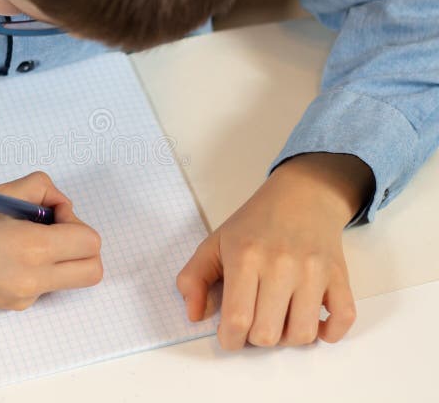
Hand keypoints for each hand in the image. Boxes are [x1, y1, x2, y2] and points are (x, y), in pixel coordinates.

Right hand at [0, 172, 102, 309]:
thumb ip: (39, 191)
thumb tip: (56, 201)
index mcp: (31, 249)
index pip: (90, 242)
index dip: (75, 220)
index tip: (51, 210)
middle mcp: (31, 280)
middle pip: (91, 271)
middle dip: (81, 245)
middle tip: (51, 226)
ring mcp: (21, 298)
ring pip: (67, 279)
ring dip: (58, 256)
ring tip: (20, 236)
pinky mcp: (8, 306)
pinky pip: (42, 286)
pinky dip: (37, 267)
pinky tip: (4, 251)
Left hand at [176, 153, 373, 348]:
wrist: (302, 196)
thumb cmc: (253, 224)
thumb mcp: (213, 243)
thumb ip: (193, 279)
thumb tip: (195, 315)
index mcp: (245, 257)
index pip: (237, 319)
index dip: (229, 339)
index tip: (228, 335)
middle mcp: (281, 265)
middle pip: (268, 334)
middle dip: (255, 339)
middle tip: (254, 322)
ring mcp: (314, 271)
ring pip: (302, 334)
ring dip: (287, 338)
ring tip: (279, 321)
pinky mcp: (339, 276)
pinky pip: (342, 319)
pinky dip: (328, 333)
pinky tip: (312, 322)